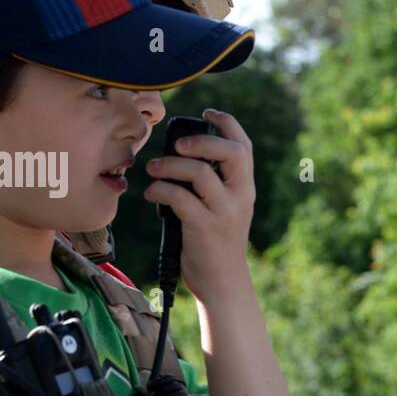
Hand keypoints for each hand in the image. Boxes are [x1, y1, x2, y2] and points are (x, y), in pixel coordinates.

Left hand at [143, 108, 253, 300]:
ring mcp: (223, 212)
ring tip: (154, 169)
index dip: (227, 123)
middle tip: (179, 145)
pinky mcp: (203, 227)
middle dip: (202, 140)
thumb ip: (212, 186)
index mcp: (245, 189)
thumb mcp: (224, 210)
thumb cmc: (215, 244)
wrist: (223, 283)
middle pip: (231, 152)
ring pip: (200, 172)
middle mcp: (240, 197)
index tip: (207, 112)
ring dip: (171, 165)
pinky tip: (151, 193)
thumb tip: (180, 158)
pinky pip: (179, 197)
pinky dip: (160, 190)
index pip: (244, 146)